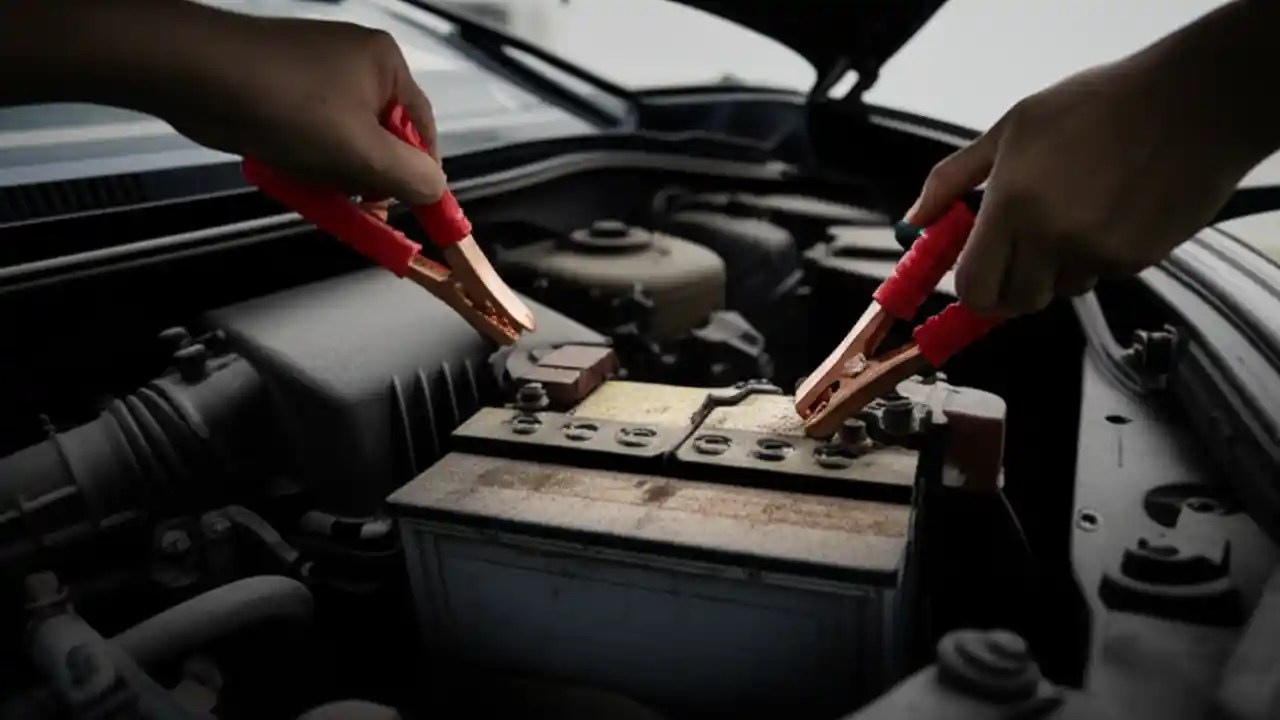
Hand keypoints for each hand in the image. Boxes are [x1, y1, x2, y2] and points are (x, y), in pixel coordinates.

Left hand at [166, 14, 445, 204]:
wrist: (193, 74)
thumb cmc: (286, 107)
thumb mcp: (360, 151)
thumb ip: (409, 177)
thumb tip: (435, 190)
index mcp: (385, 65)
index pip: (422, 129)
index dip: (420, 175)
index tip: (413, 213)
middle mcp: (356, 64)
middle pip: (382, 140)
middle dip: (364, 176)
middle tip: (352, 204)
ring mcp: (315, 75)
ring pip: (343, 145)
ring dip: (330, 173)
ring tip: (305, 177)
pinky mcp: (281, 90)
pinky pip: (311, 138)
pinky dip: (303, 160)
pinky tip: (285, 166)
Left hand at [905, 52, 1255, 316]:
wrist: (1194, 101)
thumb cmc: (1096, 106)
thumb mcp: (1010, 129)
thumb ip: (952, 181)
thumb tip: (912, 223)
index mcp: (1013, 205)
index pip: (973, 288)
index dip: (969, 291)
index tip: (973, 276)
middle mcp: (1054, 237)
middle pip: (1014, 303)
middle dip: (1010, 285)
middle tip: (1018, 250)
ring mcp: (1099, 253)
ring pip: (1059, 290)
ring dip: (1056, 268)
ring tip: (1075, 212)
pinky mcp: (1139, 260)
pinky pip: (1099, 276)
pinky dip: (1096, 256)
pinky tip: (1110, 210)